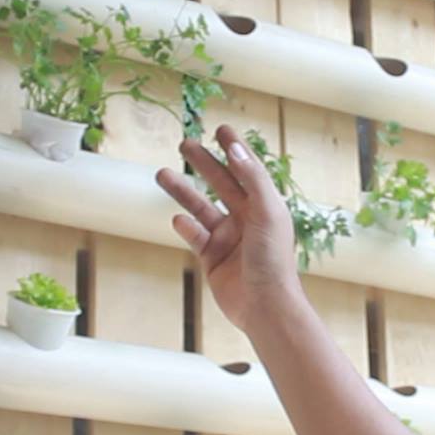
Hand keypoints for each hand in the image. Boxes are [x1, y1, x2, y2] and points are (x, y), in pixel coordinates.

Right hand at [156, 125, 303, 335]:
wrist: (265, 306)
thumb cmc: (272, 258)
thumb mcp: (267, 211)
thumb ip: (252, 179)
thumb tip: (235, 148)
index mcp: (265, 206)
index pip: (248, 169)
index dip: (235, 149)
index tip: (221, 128)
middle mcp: (247, 219)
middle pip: (222, 184)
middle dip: (204, 163)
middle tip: (184, 143)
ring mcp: (229, 239)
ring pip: (201, 208)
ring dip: (183, 191)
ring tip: (161, 173)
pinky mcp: (213, 259)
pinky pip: (195, 236)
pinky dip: (185, 227)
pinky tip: (178, 219)